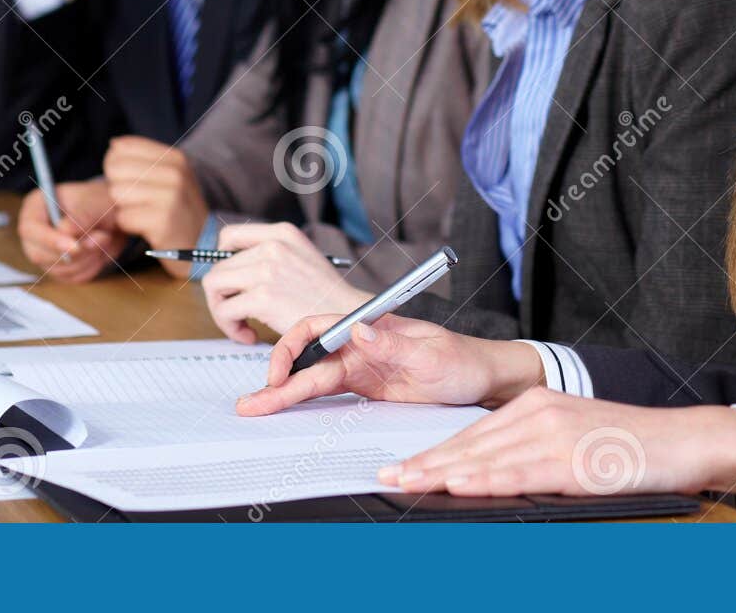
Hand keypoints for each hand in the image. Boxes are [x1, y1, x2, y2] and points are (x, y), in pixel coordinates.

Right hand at [15, 179, 128, 282]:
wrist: (117, 215)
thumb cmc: (101, 202)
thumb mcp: (94, 203)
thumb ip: (79, 216)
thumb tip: (63, 231)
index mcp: (36, 208)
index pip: (30, 229)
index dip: (50, 240)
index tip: (76, 247)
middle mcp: (36, 233)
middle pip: (39, 255)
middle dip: (75, 252)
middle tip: (102, 237)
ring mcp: (45, 253)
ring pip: (59, 269)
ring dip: (88, 257)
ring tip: (104, 236)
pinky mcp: (60, 268)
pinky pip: (73, 277)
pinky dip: (92, 266)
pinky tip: (101, 249)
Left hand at [102, 136, 209, 266]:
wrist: (201, 245)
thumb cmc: (176, 209)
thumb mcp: (168, 176)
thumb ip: (141, 158)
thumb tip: (114, 143)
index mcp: (175, 158)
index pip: (121, 148)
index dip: (115, 167)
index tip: (132, 182)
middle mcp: (176, 173)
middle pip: (115, 170)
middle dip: (118, 188)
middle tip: (138, 202)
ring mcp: (172, 197)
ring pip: (117, 193)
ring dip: (124, 208)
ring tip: (144, 214)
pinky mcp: (163, 221)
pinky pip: (123, 218)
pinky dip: (129, 226)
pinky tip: (147, 228)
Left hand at [200, 222, 365, 342]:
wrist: (346, 316)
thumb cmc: (325, 295)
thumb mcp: (300, 258)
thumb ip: (270, 255)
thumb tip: (231, 269)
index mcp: (282, 233)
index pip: (229, 235)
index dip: (221, 260)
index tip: (228, 281)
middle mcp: (273, 246)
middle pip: (218, 267)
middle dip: (222, 296)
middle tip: (238, 315)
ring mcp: (267, 270)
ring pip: (214, 287)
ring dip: (222, 311)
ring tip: (241, 325)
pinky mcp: (263, 297)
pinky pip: (225, 311)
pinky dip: (231, 327)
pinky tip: (249, 335)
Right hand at [235, 313, 543, 415]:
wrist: (481, 380)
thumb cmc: (462, 359)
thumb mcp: (430, 354)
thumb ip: (392, 344)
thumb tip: (357, 329)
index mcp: (372, 326)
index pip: (320, 327)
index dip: (294, 348)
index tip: (282, 374)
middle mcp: (361, 344)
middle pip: (308, 355)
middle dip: (278, 376)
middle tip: (254, 401)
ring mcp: (361, 365)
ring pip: (313, 377)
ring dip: (284, 392)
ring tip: (256, 408)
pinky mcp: (365, 386)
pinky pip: (327, 392)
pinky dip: (304, 401)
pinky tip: (284, 408)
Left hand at [376, 391, 735, 498]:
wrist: (681, 442)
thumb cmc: (627, 447)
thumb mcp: (570, 439)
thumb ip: (530, 452)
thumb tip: (484, 477)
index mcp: (536, 404)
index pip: (473, 433)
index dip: (434, 452)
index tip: (401, 466)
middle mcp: (540, 411)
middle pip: (471, 443)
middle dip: (426, 462)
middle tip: (388, 477)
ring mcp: (555, 433)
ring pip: (486, 457)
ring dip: (443, 473)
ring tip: (408, 484)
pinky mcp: (572, 460)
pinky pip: (519, 472)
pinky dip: (485, 480)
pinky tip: (460, 485)